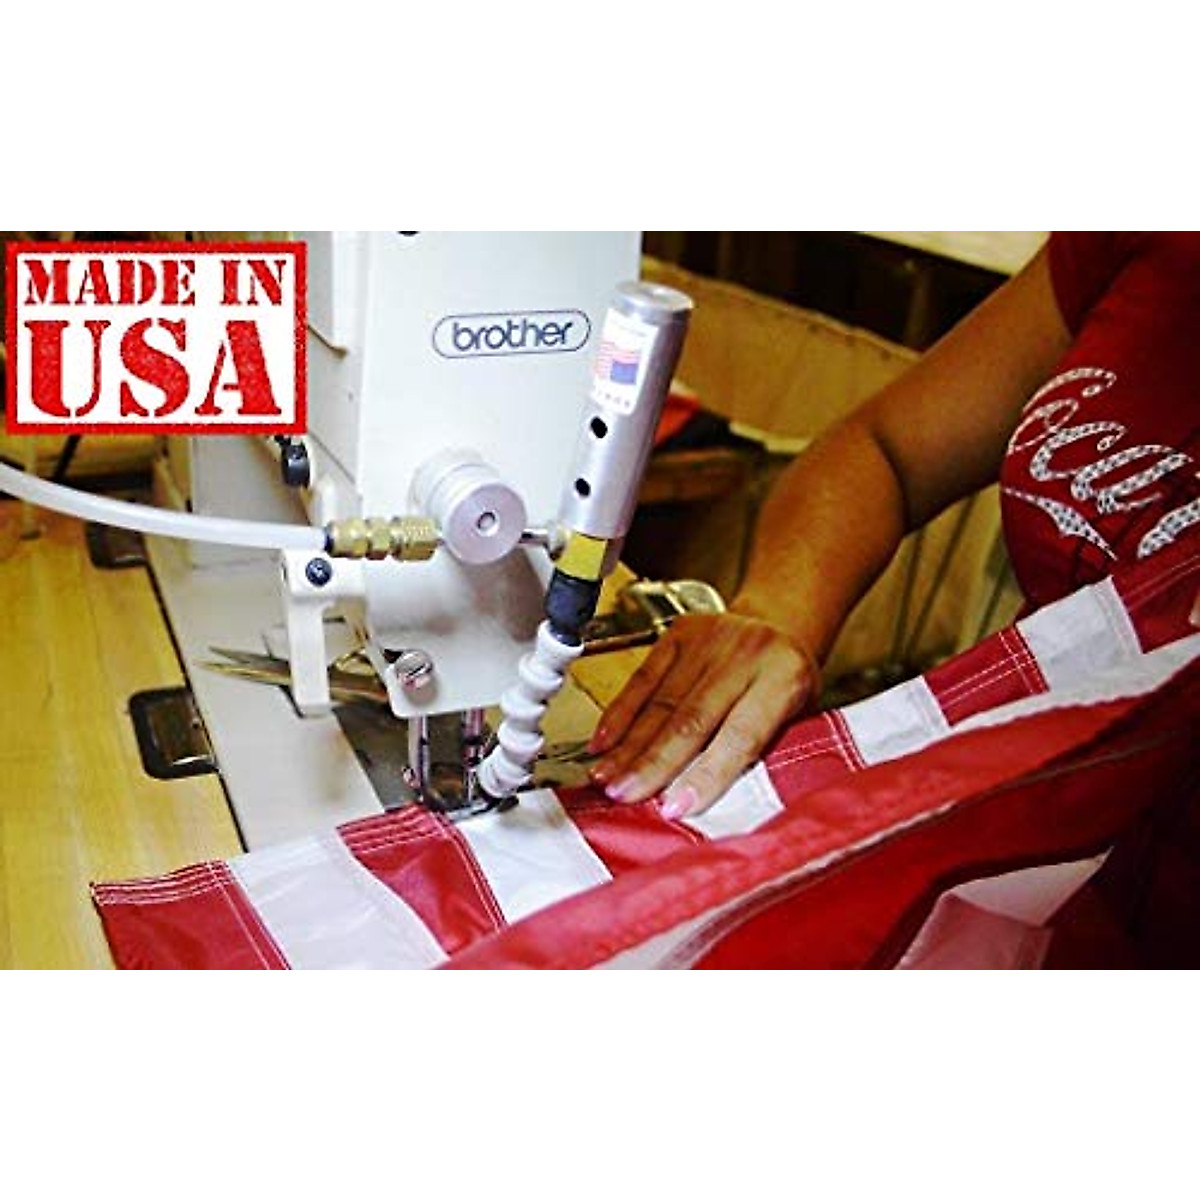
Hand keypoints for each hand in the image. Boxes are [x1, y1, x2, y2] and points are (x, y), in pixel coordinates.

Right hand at [587, 611, 819, 818]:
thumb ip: (761, 755)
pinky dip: (619, 714)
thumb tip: (708, 803)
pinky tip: (603, 741)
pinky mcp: (679, 633)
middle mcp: (746, 652)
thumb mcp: (797, 719)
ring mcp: (709, 639)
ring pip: (661, 702)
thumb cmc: (786, 683)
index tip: (675, 807)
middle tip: (624, 796)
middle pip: (691, 718)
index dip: (705, 775)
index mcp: (786, 676)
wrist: (780, 625)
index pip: (740, 735)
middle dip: (653, 763)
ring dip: (628, 746)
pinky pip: (643, 678)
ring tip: (605, 778)